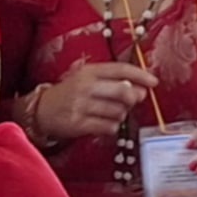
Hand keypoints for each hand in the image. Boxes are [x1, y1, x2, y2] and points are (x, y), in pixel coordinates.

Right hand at [32, 61, 159, 140]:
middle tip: (133, 100)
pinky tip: (106, 123)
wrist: (42, 109)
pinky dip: (112, 127)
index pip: (120, 69)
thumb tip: (141, 89)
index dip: (140, 75)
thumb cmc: (71, 92)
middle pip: (123, 90)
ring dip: (122, 114)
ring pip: (118, 111)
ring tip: (113, 112)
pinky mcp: (79, 124)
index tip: (154, 82)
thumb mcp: (88, 79)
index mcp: (89, 71)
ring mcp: (81, 106)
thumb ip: (112, 80)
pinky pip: (108, 127)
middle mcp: (85, 86)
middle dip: (134, 97)